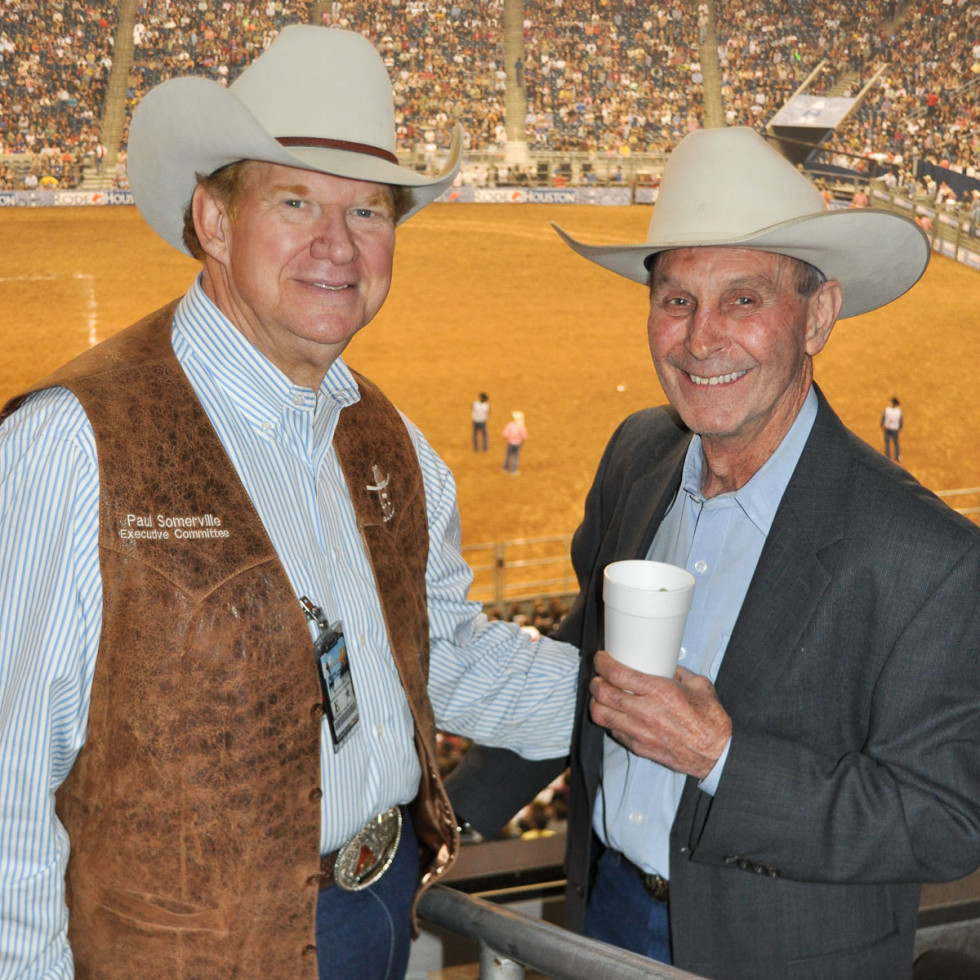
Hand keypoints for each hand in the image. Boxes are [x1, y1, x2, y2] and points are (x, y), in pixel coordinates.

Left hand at [589, 650, 731, 779]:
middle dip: (595, 682)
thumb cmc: (710, 721)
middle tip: (598, 677)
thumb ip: (679, 672)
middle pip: (604, 694)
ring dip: (596, 702)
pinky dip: (609, 721)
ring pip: (602, 715)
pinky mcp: (639, 747)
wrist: (717, 754)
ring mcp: (640, 731)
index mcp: (660, 691)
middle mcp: (646, 711)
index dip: (603, 664)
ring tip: (600, 696)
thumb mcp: (699, 685)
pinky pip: (613, 731)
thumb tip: (667, 665)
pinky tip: (615, 715)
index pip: (618, 674)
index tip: (601, 659)